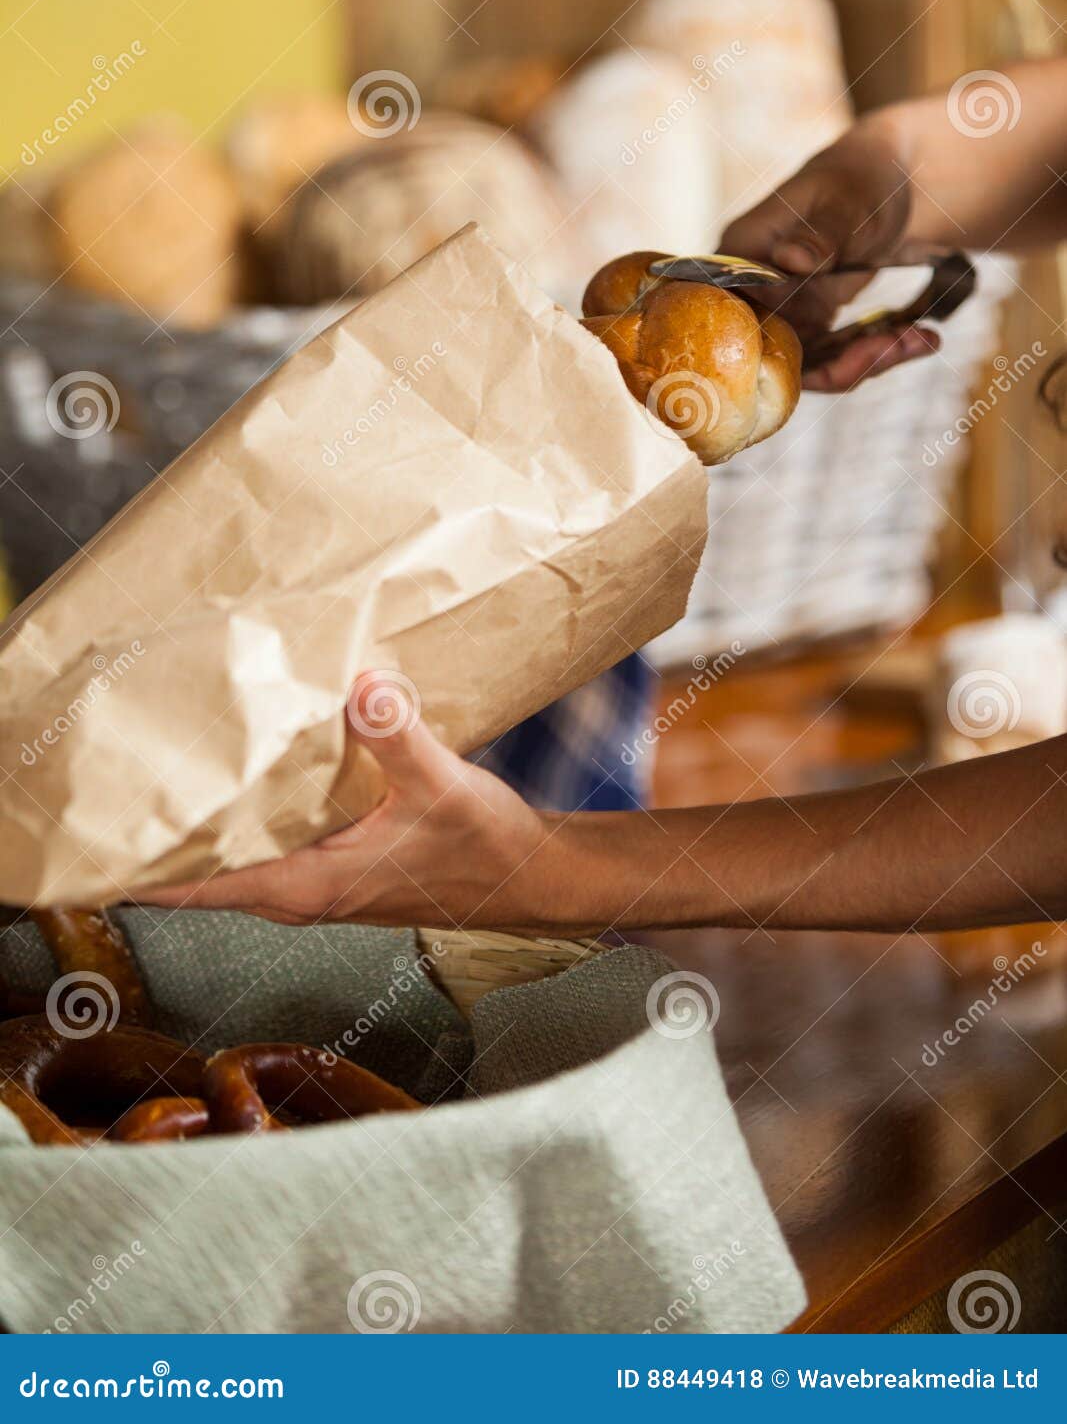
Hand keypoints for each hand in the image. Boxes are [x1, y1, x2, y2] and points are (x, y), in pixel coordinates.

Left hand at [132, 674, 582, 934]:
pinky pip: (263, 843)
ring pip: (228, 857)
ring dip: (197, 822)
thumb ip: (399, 737)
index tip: (89, 837)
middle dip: (153, 832)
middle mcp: (298, 893)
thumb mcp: (444, 788)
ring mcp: (314, 882)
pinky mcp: (333, 865)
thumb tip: (361, 687)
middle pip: (196, 873)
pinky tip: (243, 769)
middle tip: (115, 775)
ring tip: (162, 765)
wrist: (533, 883)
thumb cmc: (487, 852)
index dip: (133, 867)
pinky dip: (241, 814)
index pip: (192, 888)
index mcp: (305, 887)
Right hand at [718, 119, 941, 390]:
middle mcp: (752, 291)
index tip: (842, 353)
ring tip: (922, 339)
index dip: (781, 351)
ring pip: (811, 363)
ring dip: (867, 360)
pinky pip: (835, 355)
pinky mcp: (810, 321)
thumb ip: (820, 234)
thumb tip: (790, 259)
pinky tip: (920, 337)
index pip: (739, 320)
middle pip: (777, 354)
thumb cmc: (860, 176)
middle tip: (899, 344)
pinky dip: (876, 352)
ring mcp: (781, 310)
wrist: (888, 178)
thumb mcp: (847, 202)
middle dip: (841, 363)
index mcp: (742, 253)